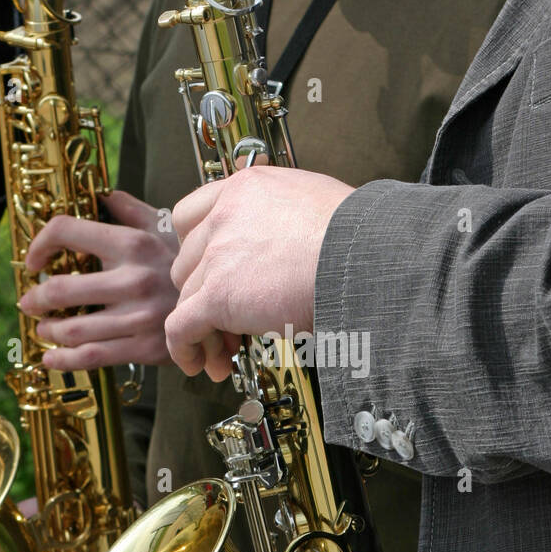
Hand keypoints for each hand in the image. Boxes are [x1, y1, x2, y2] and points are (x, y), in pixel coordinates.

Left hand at [19, 190, 177, 369]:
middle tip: (29, 302)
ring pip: (73, 328)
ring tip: (44, 328)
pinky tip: (52, 357)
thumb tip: (103, 195)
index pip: (67, 231)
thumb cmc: (186, 267)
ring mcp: (139, 317)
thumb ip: (131, 211)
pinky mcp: (146, 347)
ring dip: (49, 329)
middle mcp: (134, 279)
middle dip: (36, 298)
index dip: (40, 244)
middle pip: (62, 289)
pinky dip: (64, 360)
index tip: (35, 262)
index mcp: (133, 244)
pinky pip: (93, 356)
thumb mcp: (165, 230)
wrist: (224, 307)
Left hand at [167, 164, 353, 380]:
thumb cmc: (361, 238)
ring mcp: (219, 254)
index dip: (197, 250)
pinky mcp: (220, 294)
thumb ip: (285, 223)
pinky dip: (185, 349)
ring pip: (187, 297)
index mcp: (247, 188)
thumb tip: (289, 255)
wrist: (368, 255)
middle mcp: (225, 215)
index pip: (193, 214)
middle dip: (202, 294)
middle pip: (188, 261)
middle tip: (226, 321)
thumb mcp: (315, 208)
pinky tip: (199, 363)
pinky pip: (182, 327)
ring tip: (223, 352)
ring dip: (202, 328)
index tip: (207, 272)